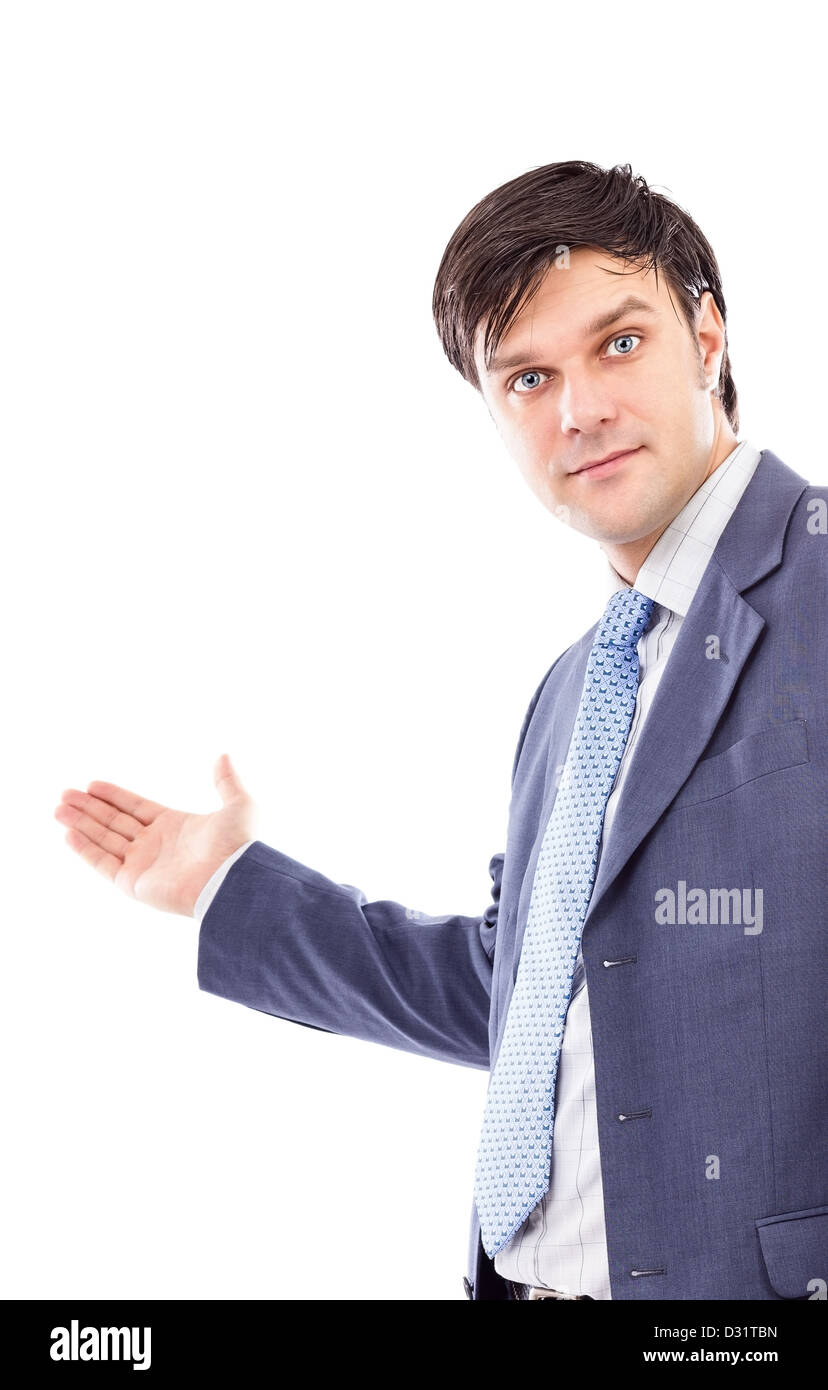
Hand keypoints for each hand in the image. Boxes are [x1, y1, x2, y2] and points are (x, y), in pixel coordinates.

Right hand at [54, 753, 257, 916]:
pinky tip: (69, 832)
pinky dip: (86, 848)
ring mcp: (144, 865)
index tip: (92, 784)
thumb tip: (224, 756)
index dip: (114, 796)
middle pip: (114, 822)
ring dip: (81, 824)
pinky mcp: (134, 883)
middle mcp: (156, 845)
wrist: (234, 880)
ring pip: (104, 840)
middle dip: (89, 808)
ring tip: (59, 808)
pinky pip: (104, 863)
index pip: (135, 808)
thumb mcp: (239, 804)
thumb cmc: (238, 845)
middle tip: (65, 793)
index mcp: (175, 826)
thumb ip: (226, 781)